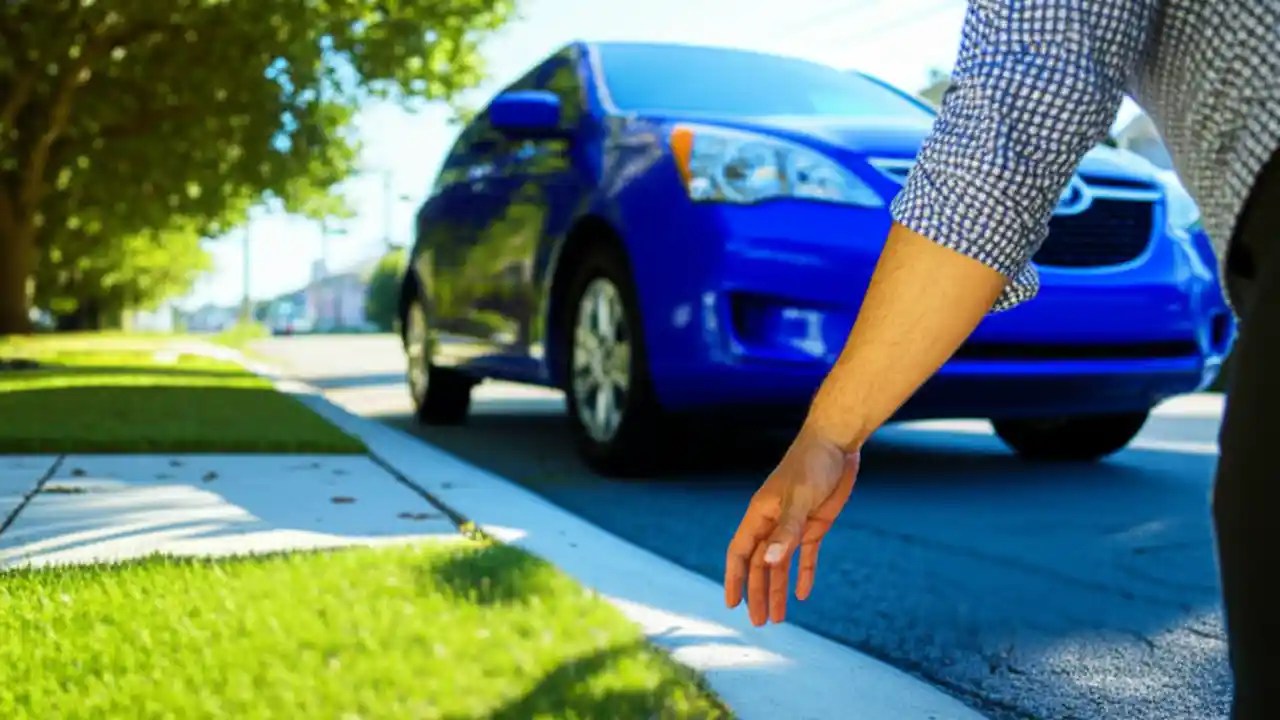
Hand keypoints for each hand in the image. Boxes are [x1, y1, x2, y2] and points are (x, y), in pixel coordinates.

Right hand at [724, 427, 859, 625]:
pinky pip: (805, 555)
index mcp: (760, 514)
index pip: (740, 552)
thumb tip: (769, 562)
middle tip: (759, 623)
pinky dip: (803, 574)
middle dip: (758, 593)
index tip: (731, 604)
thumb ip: (785, 531)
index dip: (734, 578)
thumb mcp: (799, 499)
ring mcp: (793, 524)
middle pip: (760, 564)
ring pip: (780, 563)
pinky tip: (803, 594)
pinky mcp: (815, 523)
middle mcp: (772, 522)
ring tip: (779, 618)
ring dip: (778, 589)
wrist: (837, 442)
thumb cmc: (812, 464)